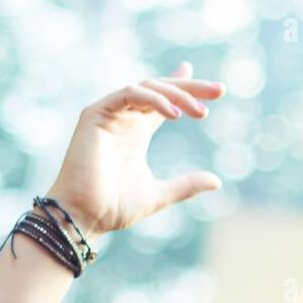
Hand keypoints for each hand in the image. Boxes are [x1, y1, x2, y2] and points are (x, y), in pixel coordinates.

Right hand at [44, 60, 224, 238]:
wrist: (84, 215)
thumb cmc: (114, 208)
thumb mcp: (160, 194)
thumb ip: (186, 185)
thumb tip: (217, 182)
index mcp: (135, 133)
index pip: (162, 101)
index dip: (184, 88)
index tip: (212, 88)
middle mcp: (123, 119)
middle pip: (159, 89)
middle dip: (190, 88)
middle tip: (218, 91)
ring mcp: (109, 114)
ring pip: (147, 87)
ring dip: (175, 94)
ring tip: (200, 112)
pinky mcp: (96, 113)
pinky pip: (129, 94)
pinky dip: (152, 99)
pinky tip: (174, 114)